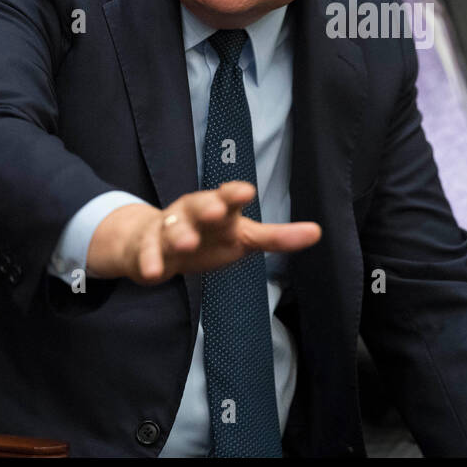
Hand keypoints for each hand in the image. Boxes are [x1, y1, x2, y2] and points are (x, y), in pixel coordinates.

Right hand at [85, 181, 320, 283]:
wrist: (153, 242)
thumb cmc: (208, 237)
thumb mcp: (244, 236)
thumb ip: (277, 237)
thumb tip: (318, 232)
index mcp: (217, 207)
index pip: (228, 197)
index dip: (235, 194)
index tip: (246, 192)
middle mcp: (192, 214)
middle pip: (198, 206)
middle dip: (207, 207)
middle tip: (216, 211)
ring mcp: (167, 230)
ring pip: (173, 230)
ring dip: (179, 236)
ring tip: (186, 244)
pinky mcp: (148, 250)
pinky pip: (148, 255)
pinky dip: (150, 263)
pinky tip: (154, 274)